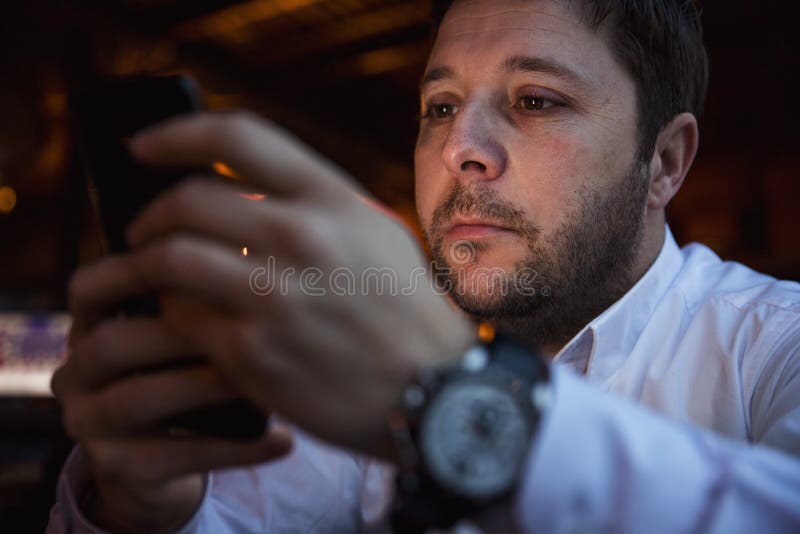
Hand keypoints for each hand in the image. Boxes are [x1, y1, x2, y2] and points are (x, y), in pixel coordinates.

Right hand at [52, 255, 292, 531]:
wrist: (167, 457)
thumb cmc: (191, 373)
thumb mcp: (188, 330)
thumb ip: (202, 294)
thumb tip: (252, 252)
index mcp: (89, 327)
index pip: (91, 289)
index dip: (141, 274)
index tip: (217, 266)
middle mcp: (76, 373)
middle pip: (115, 344)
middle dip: (184, 331)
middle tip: (250, 319)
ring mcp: (89, 424)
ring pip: (138, 400)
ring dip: (205, 386)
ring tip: (264, 378)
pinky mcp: (119, 469)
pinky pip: (178, 456)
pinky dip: (237, 448)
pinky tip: (285, 439)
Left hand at [118, 110, 474, 456]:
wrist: (431, 389)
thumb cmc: (403, 307)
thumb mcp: (374, 231)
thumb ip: (312, 201)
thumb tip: (238, 184)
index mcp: (331, 199)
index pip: (235, 137)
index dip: (176, 134)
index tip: (144, 147)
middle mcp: (300, 238)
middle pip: (187, 200)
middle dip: (151, 213)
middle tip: (143, 229)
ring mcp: (273, 297)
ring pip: (169, 259)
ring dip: (145, 262)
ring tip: (146, 270)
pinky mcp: (251, 353)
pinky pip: (180, 318)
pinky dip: (171, 312)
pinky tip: (180, 315)